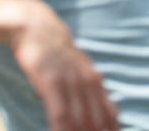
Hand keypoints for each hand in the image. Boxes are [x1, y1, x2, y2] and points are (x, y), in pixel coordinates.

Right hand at [11, 0, 118, 130]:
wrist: (38, 28)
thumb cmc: (59, 55)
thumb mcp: (81, 70)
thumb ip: (92, 91)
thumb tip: (106, 115)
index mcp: (96, 82)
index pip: (110, 116)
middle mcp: (87, 82)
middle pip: (97, 122)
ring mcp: (70, 82)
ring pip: (79, 121)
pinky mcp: (51, 82)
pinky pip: (60, 113)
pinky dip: (62, 130)